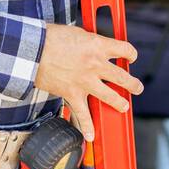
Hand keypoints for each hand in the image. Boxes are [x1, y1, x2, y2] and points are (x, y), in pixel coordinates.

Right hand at [34, 23, 143, 141]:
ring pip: (111, 96)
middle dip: (133, 84)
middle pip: (122, 77)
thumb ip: (88, 41)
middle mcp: (96, 64)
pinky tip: (91, 135)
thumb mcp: (76, 33)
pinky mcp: (73, 94)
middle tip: (136, 87)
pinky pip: (83, 113)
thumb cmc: (50, 37)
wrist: (32, 49)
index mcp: (98, 45)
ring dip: (120, 103)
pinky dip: (87, 126)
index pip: (125, 49)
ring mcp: (86, 81)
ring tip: (124, 106)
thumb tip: (92, 45)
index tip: (131, 57)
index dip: (131, 54)